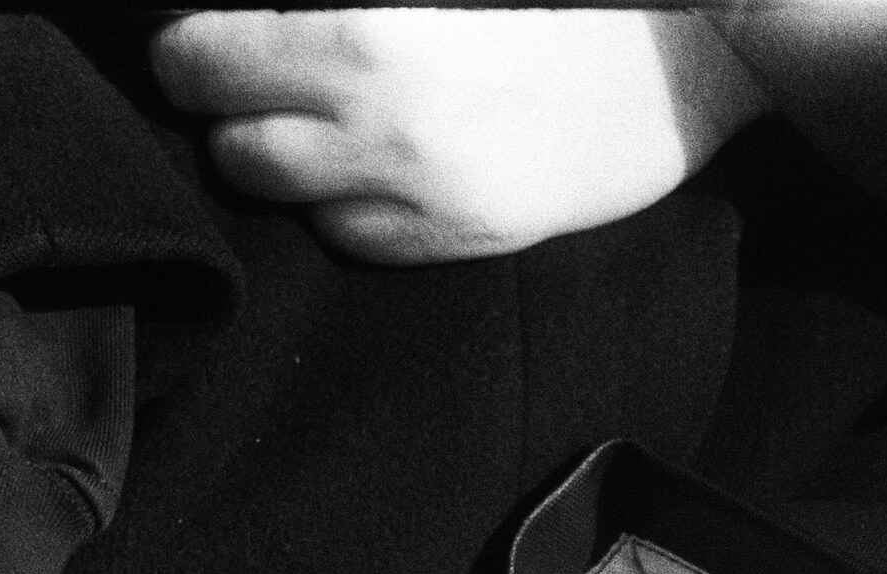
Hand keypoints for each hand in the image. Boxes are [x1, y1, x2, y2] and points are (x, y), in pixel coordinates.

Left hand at [150, 9, 769, 264]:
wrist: (690, 57)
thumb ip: (334, 8)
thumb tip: (260, 20)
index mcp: (362, 33)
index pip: (196, 55)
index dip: (197, 42)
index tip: (222, 31)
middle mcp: (379, 121)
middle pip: (227, 137)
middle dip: (231, 102)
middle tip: (271, 71)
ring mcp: (422, 193)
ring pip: (279, 191)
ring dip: (280, 153)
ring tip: (327, 115)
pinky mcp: (463, 238)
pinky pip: (350, 236)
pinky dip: (346, 201)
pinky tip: (384, 158)